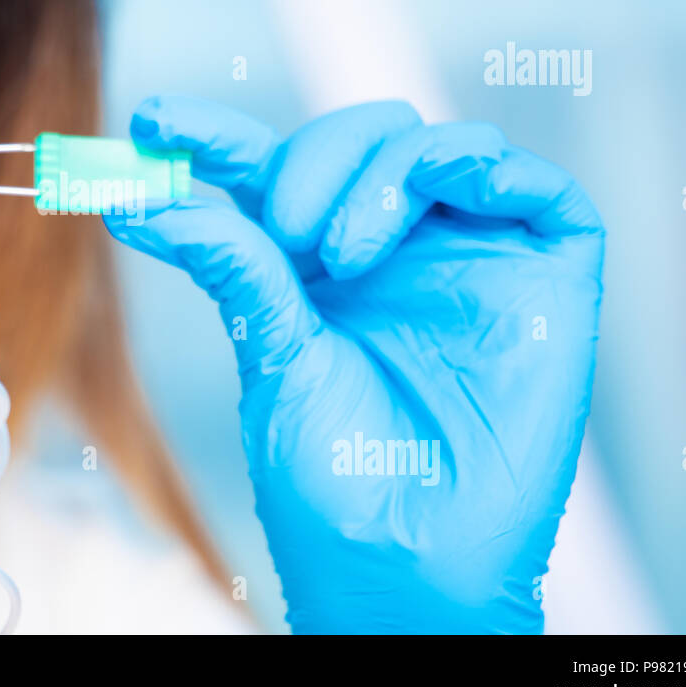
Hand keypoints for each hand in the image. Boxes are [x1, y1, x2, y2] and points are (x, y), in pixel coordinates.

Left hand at [105, 96, 604, 632]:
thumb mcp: (270, 350)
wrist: (406, 564)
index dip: (215, 136)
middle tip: (281, 229)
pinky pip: (542, 192)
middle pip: (361, 138)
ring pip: (440, 146)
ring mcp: (471, 261)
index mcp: (319, 266)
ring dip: (382, 171)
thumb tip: (138, 197)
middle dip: (310, 160)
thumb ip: (229, 260)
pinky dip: (486, 166)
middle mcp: (397, 251)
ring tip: (340, 253)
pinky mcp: (547, 282)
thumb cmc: (330, 478)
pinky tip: (442, 185)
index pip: (270, 172)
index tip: (153, 122)